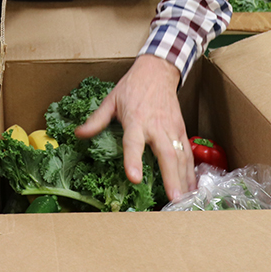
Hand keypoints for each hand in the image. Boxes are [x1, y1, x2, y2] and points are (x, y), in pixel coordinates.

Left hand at [74, 53, 194, 201]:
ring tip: (185, 200)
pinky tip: (192, 187)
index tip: (134, 178)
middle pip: (166, 154)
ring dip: (184, 178)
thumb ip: (96, 120)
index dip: (133, 160)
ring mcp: (172, 128)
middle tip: (174, 199)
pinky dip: (191, 171)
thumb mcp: (111, 101)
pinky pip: (188, 153)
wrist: (157, 71)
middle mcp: (156, 126)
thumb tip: (78, 134)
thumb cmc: (132, 87)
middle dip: (171, 177)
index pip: (134, 143)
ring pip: (181, 156)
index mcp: (136, 120)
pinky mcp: (181, 129)